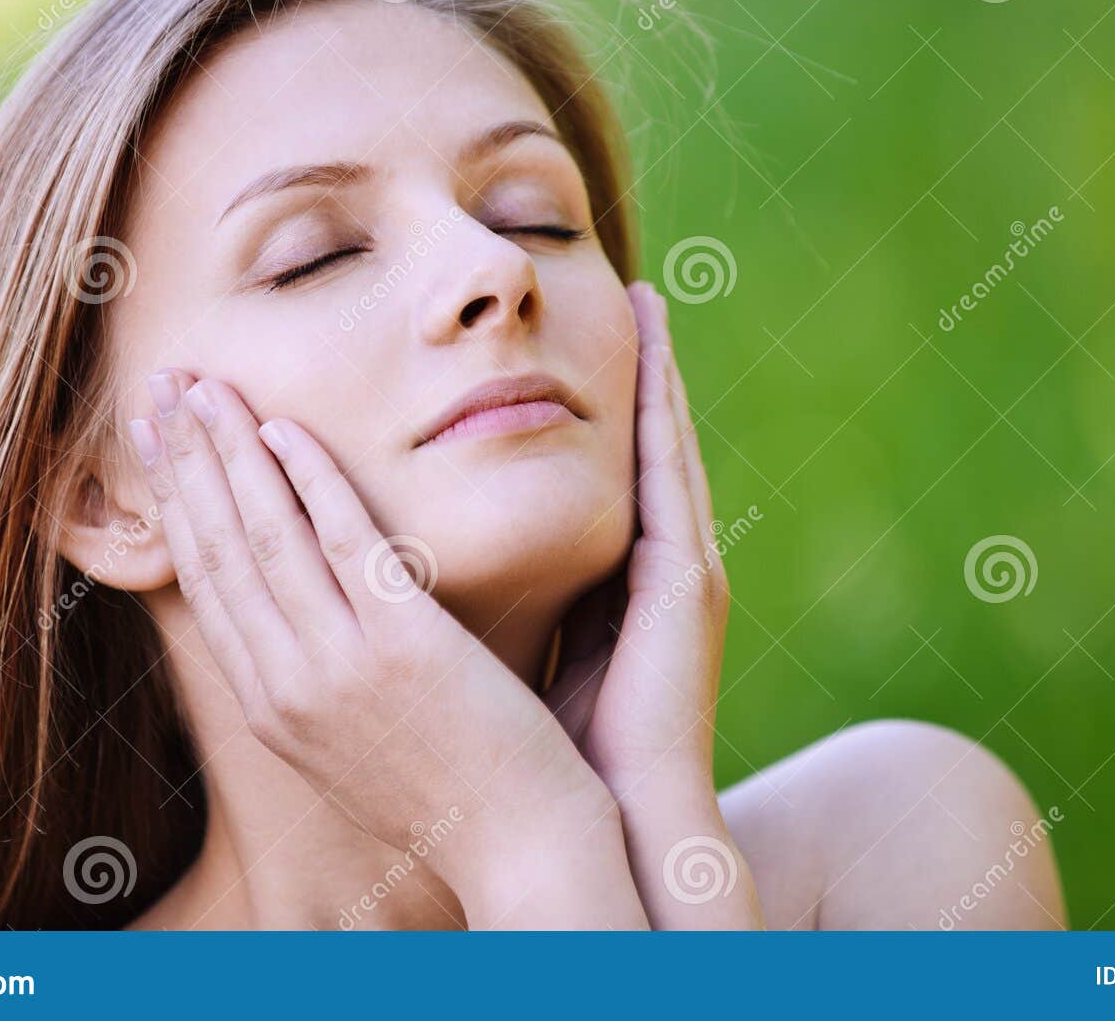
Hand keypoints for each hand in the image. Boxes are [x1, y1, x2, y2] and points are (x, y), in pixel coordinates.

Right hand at [130, 371, 647, 927]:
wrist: (521, 853)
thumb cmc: (453, 797)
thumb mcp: (354, 747)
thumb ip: (320, 683)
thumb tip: (302, 625)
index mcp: (275, 709)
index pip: (206, 586)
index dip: (174, 507)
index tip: (154, 442)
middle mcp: (290, 688)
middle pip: (217, 550)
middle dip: (181, 462)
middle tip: (159, 385)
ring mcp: (343, 667)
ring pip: (265, 537)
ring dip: (227, 452)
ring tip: (202, 385)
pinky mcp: (406, 647)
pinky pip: (345, 542)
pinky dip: (311, 479)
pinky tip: (286, 427)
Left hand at [545, 282, 761, 926]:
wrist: (610, 828)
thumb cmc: (549, 758)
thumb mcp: (517, 657)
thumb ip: (501, 604)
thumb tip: (426, 567)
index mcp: (615, 586)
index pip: (600, 477)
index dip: (594, 410)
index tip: (566, 347)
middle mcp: (657, 567)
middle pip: (641, 446)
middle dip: (638, 370)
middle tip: (631, 286)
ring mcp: (681, 570)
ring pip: (664, 445)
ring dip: (659, 370)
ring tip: (649, 296)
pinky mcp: (687, 580)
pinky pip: (671, 475)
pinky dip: (665, 410)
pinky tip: (655, 353)